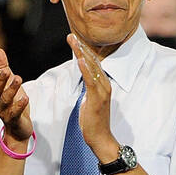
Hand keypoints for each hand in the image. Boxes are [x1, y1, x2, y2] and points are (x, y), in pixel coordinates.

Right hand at [0, 48, 32, 142]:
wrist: (18, 129)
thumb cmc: (13, 103)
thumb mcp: (9, 84)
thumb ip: (3, 68)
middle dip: (0, 80)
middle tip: (6, 70)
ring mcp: (4, 112)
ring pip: (5, 100)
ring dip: (11, 89)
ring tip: (18, 78)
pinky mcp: (13, 120)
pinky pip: (15, 112)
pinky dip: (19, 105)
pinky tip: (26, 98)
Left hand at [67, 33, 115, 155]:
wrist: (100, 138)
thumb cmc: (94, 121)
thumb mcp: (90, 101)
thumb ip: (89, 89)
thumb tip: (86, 80)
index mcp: (102, 85)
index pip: (93, 64)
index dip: (84, 51)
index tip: (74, 40)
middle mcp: (104, 85)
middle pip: (92, 62)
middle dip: (81, 48)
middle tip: (71, 35)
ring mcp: (102, 92)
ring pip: (92, 68)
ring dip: (82, 54)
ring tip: (74, 42)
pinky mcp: (97, 99)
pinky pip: (91, 81)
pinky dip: (86, 69)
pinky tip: (81, 59)